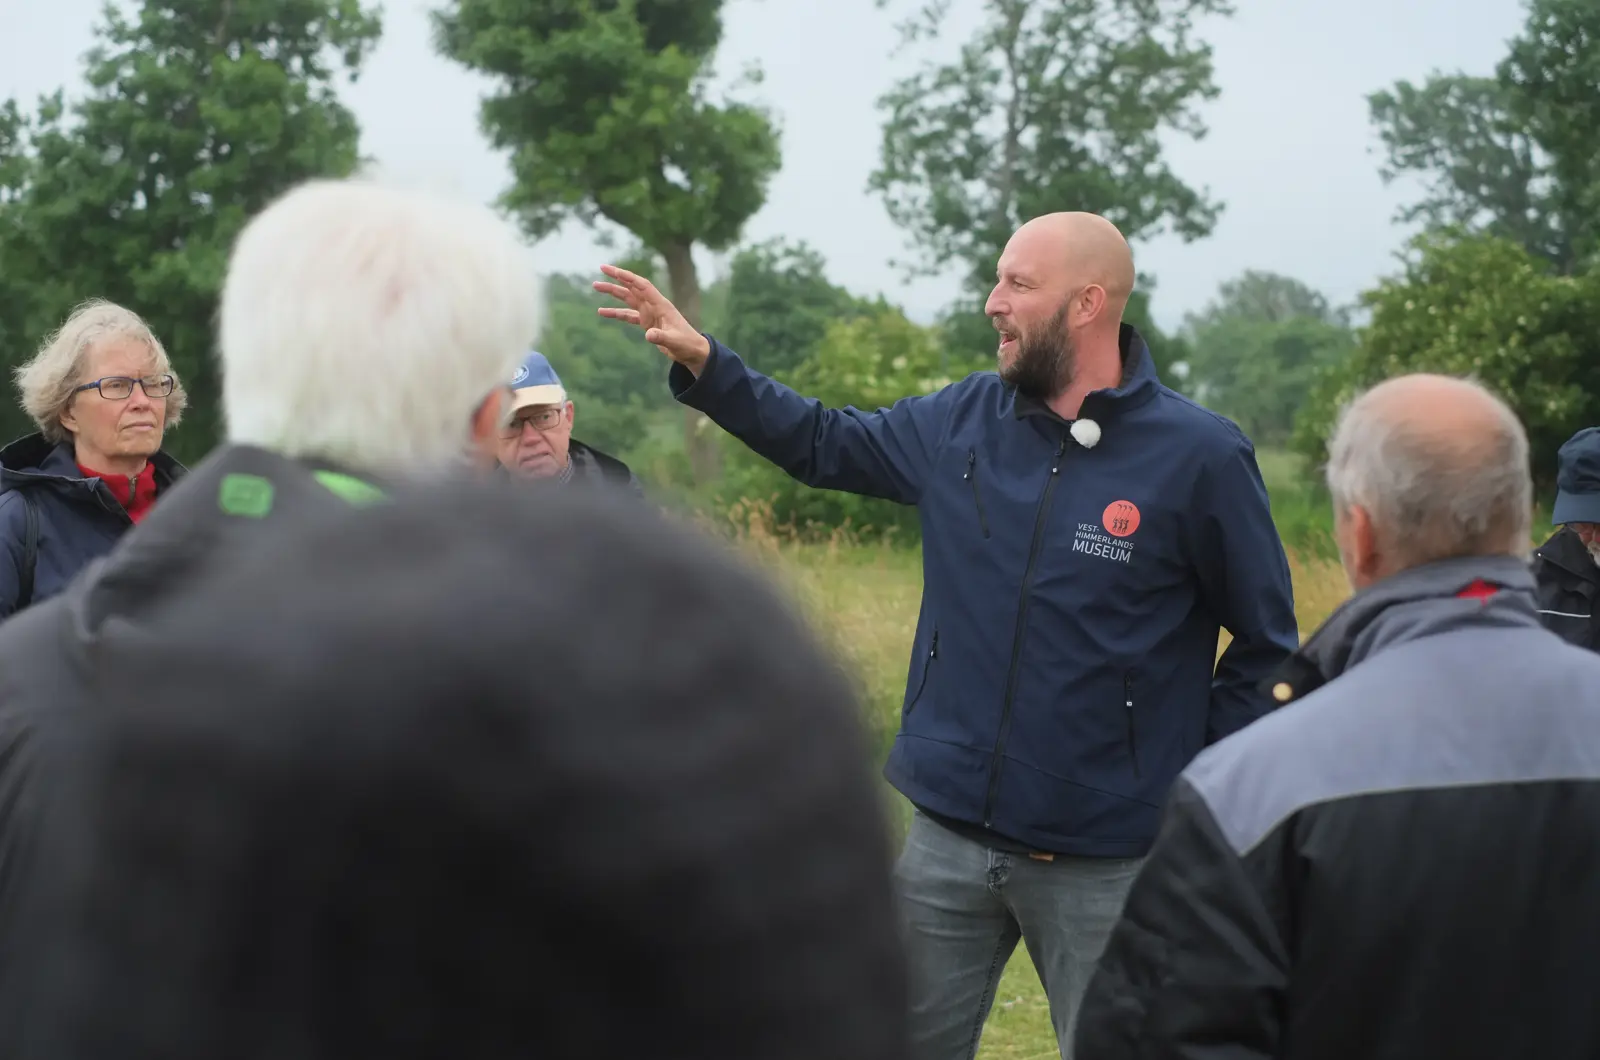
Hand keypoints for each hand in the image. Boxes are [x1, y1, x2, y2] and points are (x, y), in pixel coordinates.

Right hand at [594, 265, 711, 374]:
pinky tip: (601, 312)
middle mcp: (653, 305)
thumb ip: (661, 337)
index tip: (613, 270)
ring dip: (612, 292)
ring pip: (627, 298)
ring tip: (596, 286)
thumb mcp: (674, 341)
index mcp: (660, 305)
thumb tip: (648, 336)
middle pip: (632, 287)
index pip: (642, 286)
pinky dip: (615, 313)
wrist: (692, 351)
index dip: (628, 277)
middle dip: (616, 278)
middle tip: (601, 268)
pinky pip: (627, 315)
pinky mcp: (647, 323)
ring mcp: (649, 313)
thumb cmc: (687, 343)